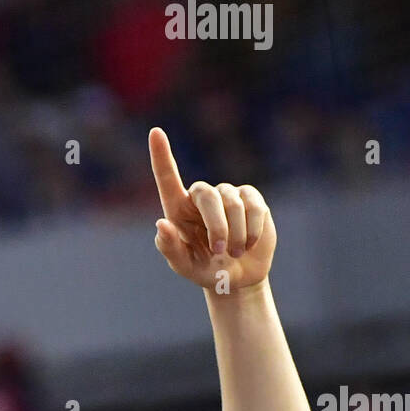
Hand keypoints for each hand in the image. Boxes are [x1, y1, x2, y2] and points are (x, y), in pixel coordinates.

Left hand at [149, 127, 275, 289]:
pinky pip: (254, 207)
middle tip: (220, 251)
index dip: (161, 155)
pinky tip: (249, 244)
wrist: (236, 278)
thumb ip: (170, 248)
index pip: (167, 178)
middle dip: (217, 226)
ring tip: (235, 253)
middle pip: (207, 195)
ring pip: (233, 204)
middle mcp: (201, 197)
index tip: (155, 132)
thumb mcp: (184, 266)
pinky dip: (252, 231)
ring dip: (235, 235)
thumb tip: (161, 224)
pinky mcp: (251, 199)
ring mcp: (228, 195)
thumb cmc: (204, 270)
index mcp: (178, 210)